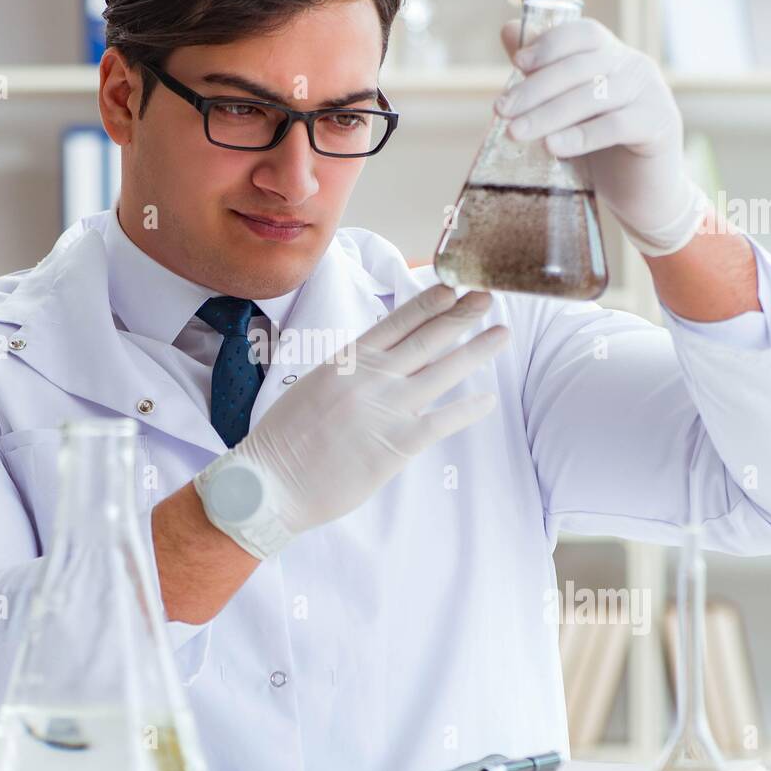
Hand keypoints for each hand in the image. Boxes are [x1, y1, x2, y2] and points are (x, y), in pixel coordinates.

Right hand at [193, 285, 507, 558]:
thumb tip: (376, 365)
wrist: (270, 483)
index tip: (451, 288)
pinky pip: (441, 421)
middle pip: (426, 338)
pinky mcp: (396, 445)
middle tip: (487, 297)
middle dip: (460, 315)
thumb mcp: (313, 387)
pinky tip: (487, 399)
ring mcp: (385, 409)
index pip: (395, 323)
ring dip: (475, 350)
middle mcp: (370, 378)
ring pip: (442, 371)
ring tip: (501, 334)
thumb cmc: (283, 440)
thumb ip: (348, 374)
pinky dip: (468, 408)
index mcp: (346, 361)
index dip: (427, 303)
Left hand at [495, 17, 706, 256]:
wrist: (641, 195)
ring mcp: (651, 94)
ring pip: (594, 96)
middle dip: (536, 88)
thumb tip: (508, 30)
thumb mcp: (568, 111)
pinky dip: (581, 136)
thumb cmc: (600, 151)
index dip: (550, 44)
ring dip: (549, 114)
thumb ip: (541, 73)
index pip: (584, 34)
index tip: (517, 63)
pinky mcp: (659, 126)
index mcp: (613, 56)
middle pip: (581, 66)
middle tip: (502, 110)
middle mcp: (635, 68)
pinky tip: (553, 147)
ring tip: (516, 132)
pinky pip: (616, 125)